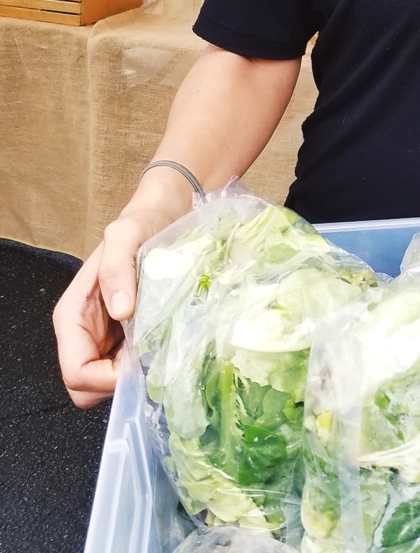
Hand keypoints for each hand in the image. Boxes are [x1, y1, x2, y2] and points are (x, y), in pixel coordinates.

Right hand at [53, 204, 176, 407]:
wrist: (163, 214)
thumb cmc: (142, 223)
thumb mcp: (127, 235)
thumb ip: (117, 269)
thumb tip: (121, 310)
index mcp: (73, 316)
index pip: (76, 372)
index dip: (106, 379)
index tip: (139, 363)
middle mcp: (84, 332)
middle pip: (87, 387)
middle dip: (118, 383)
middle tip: (151, 361)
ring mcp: (104, 337)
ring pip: (108, 383)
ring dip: (133, 376)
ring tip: (161, 350)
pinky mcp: (125, 337)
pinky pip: (127, 369)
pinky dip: (144, 367)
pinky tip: (164, 346)